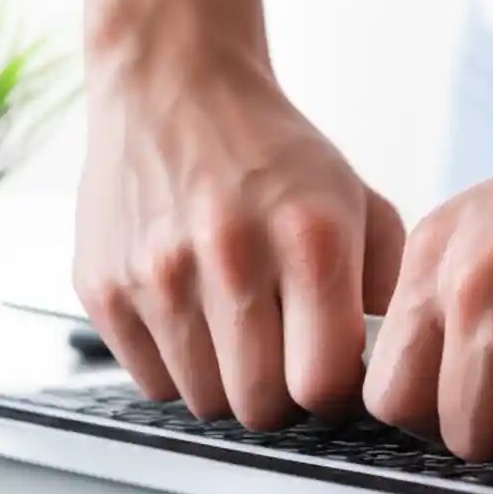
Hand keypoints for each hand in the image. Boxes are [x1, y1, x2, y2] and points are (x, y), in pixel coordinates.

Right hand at [74, 65, 404, 428]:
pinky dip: (176, 366)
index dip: (332, 391)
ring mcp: (158, 275)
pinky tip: (189, 316)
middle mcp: (231, 256)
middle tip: (279, 354)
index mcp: (310, 237)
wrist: (172, 86)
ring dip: (227, 381)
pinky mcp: (104, 288)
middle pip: (262, 406)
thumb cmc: (274, 155)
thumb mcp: (358, 202)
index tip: (326, 370)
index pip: (324, 384)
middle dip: (280, 394)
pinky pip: (152, 382)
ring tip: (234, 329)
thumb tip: (382, 374)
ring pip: (206, 402)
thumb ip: (388, 289)